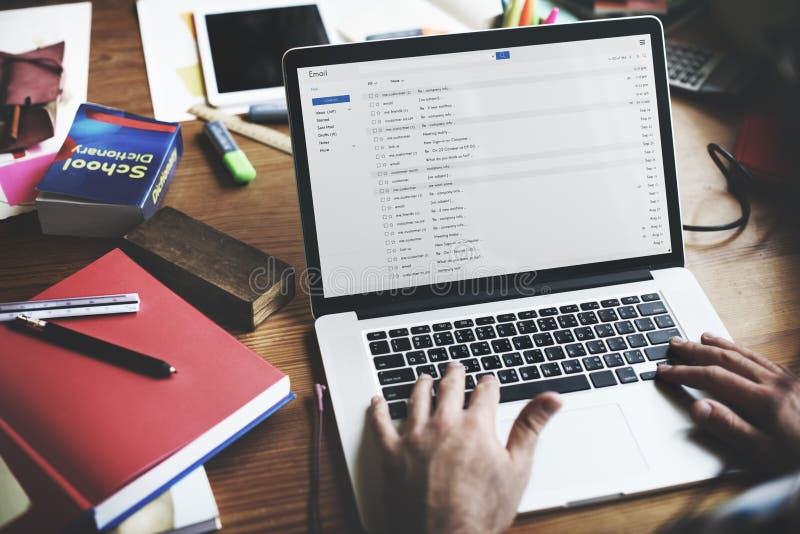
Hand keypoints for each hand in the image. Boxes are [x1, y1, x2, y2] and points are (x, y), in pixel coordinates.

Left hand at [370, 363, 561, 533]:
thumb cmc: (482, 511)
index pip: (485, 393)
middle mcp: (443, 424)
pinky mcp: (391, 453)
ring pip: (416, 399)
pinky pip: (380, 423)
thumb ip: (531, 427)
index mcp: (476, 426)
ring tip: (424, 378)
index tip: (489, 381)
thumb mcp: (517, 468)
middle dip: (454, 375)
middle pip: (449, 388)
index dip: (489, 384)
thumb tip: (552, 398)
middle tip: (455, 368)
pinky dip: (378, 409)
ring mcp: (414, 437)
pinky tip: (378, 400)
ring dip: (421, 385)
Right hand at [657, 333, 799, 471]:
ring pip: (745, 354)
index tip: (662, 371)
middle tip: (672, 344)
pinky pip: (763, 358)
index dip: (684, 373)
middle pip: (726, 359)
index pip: (712, 378)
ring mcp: (787, 380)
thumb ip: (730, 428)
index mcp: (762, 400)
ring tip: (699, 338)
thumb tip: (698, 407)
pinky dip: (743, 350)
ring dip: (718, 345)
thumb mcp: (765, 454)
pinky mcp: (796, 383)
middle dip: (695, 351)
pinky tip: (738, 349)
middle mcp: (773, 384)